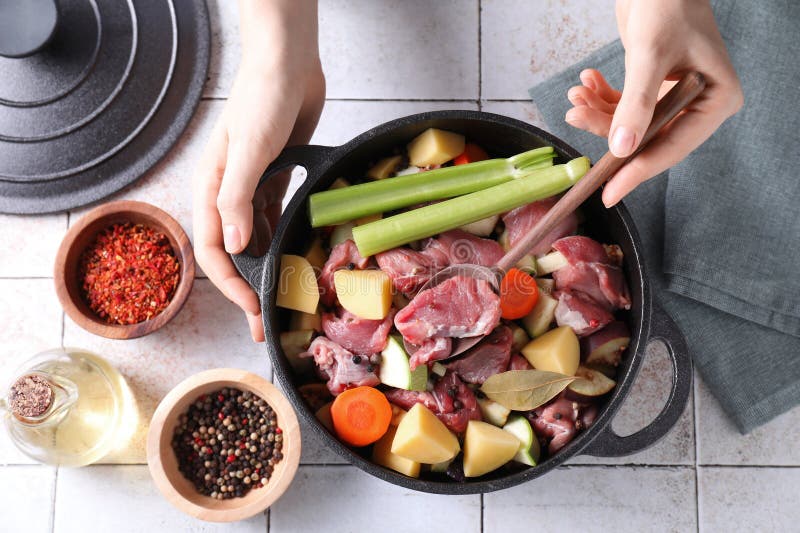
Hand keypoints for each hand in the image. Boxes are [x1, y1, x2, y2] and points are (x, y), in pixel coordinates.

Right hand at [193, 0, 324, 340]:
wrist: (287, 66)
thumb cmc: (261, 100)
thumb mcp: (248, 150)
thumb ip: (238, 196)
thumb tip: (237, 245)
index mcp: (212, 189)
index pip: (215, 252)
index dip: (232, 287)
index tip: (254, 310)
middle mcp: (229, 193)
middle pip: (235, 253)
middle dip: (248, 289)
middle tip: (266, 321)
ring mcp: (253, 187)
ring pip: (256, 239)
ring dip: (267, 269)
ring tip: (283, 299)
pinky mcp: (276, 179)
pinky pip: (275, 218)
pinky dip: (282, 240)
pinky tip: (293, 257)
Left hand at [564, 0, 742, 206]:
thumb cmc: (668, 2)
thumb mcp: (650, 55)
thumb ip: (637, 104)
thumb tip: (622, 149)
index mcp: (717, 100)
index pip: (673, 148)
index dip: (638, 172)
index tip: (608, 193)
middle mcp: (700, 103)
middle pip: (648, 138)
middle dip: (607, 131)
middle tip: (575, 119)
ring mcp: (676, 97)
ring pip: (631, 124)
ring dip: (598, 113)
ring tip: (575, 98)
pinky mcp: (654, 87)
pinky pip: (625, 107)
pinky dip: (602, 99)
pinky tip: (585, 83)